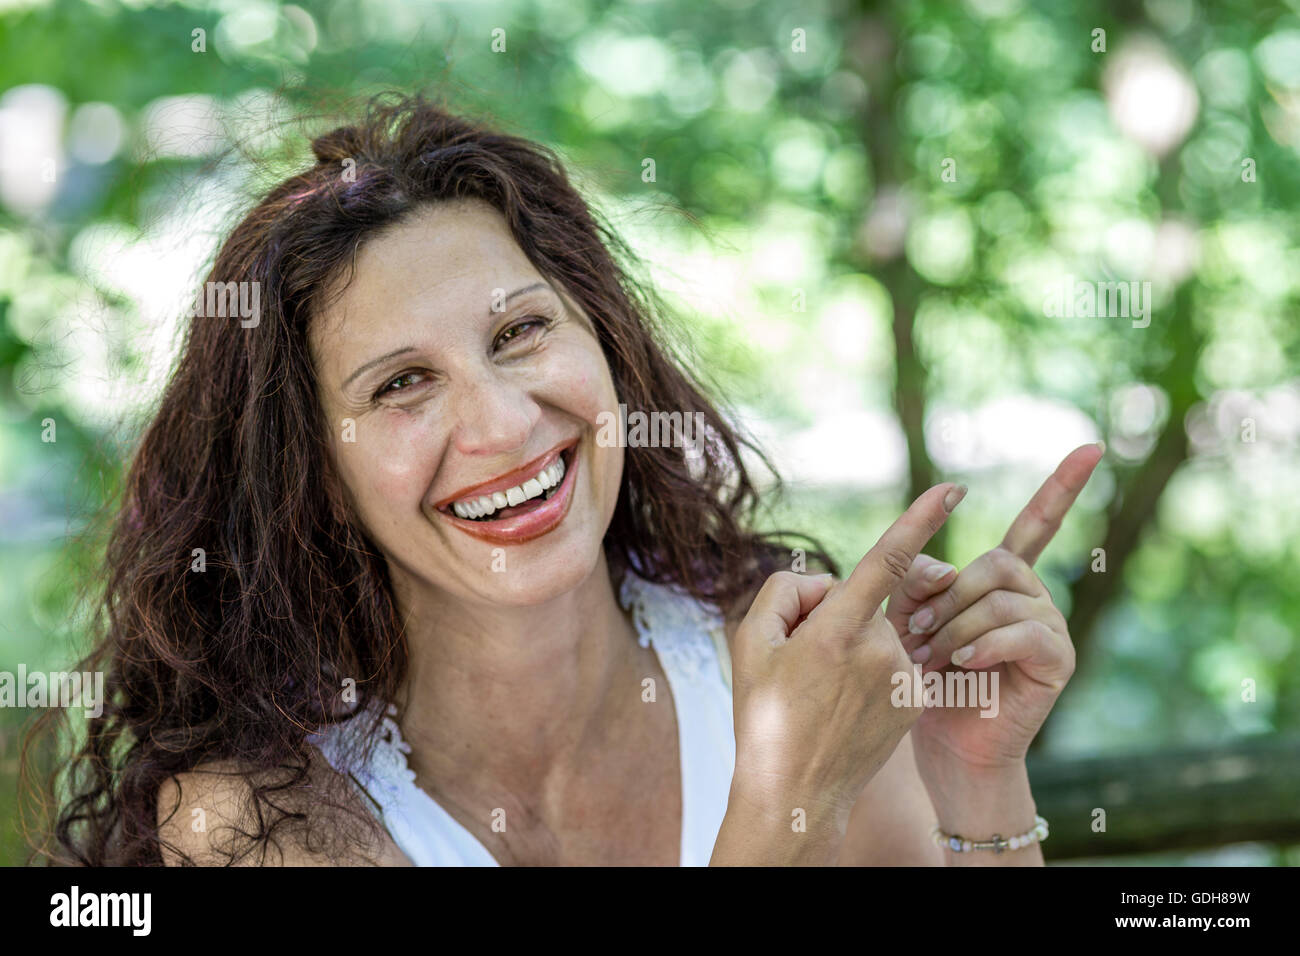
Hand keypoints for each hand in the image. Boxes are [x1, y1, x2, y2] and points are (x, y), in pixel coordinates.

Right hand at [725, 481, 966, 828]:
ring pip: (876, 631)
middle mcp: (880, 651)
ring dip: (850, 644)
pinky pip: (891, 660)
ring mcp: (903, 678)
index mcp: (837, 632)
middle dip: (831, 614)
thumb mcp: (750, 642)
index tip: (951, 489)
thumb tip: (831, 585)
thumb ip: (787, 591)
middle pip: (859, 600)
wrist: (796, 792)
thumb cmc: (764, 714)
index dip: (921, 520)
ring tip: (822, 692)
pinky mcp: (916, 700)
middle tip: (798, 664)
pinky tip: (846, 705)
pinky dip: (869, 670)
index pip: (887, 561)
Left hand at [887, 443, 1102, 776]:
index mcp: (1004, 579)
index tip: (1091, 447)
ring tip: (933, 656)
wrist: (943, 741)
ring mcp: (1050, 626)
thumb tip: (941, 567)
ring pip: (1005, 598)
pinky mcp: (1057, 660)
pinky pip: (1023, 632)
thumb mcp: (906, 617)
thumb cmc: (923, 679)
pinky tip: (965, 664)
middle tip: (917, 631)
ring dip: (958, 626)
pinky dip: (985, 645)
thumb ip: (916, 581)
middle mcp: (1035, 595)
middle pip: (999, 562)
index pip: (1037, 524)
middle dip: (950, 595)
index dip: (1062, 487)